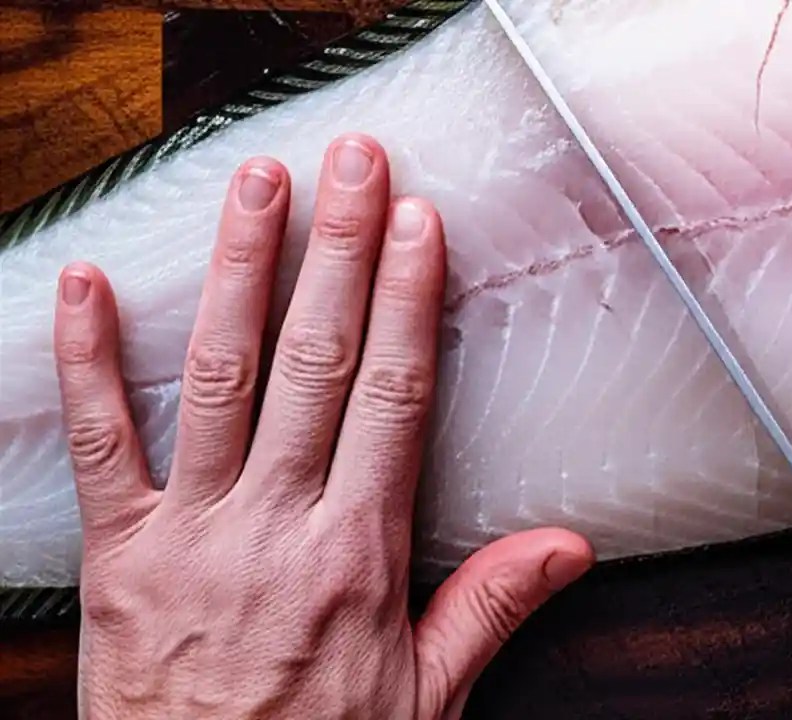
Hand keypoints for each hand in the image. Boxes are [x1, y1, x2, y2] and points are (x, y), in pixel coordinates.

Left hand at [54, 133, 594, 718]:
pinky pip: (102, 444)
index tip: (415, 227)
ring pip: (219, 379)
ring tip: (256, 189)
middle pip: (315, 364)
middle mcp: (275, 526)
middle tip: (351, 168)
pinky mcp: (118, 553)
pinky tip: (89, 285)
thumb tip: (566, 549)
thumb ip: (489, 608)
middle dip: (338, 254)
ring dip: (241, 275)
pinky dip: (89, 360)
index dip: (406, 302)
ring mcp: (191, 531)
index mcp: (356, 554)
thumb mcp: (427, 698)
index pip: (392, 397)